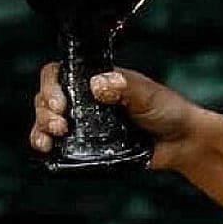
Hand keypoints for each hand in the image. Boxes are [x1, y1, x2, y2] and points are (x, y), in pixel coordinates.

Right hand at [30, 63, 203, 170]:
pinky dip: (47, 144)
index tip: (61, 103)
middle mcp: (87, 100)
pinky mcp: (88, 145)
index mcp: (99, 81)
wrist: (183, 142)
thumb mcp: (148, 95)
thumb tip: (98, 84)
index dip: (52, 86)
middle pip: (47, 97)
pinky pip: (59, 143)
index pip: (61, 73)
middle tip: (59, 125)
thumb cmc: (169, 112)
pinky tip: (48, 150)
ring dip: (40, 128)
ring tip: (50, 139)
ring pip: (47, 120)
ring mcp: (85, 123)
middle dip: (45, 111)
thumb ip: (125, 88)